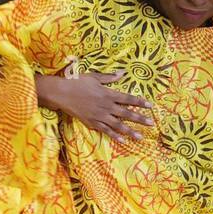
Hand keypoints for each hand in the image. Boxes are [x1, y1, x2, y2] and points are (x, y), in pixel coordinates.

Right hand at [36, 70, 153, 141]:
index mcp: (108, 93)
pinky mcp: (92, 123)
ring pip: (118, 125)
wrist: (62, 93)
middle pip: (126, 113)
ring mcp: (100, 116)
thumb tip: (122, 73)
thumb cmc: (77, 82)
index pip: (128, 98)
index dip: (140, 102)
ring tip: (140, 137)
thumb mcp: (94, 76)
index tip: (150, 106)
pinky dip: (114, 136)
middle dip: (140, 118)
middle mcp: (106, 106)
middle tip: (151, 124)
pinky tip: (122, 141)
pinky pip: (106, 131)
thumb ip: (109, 77)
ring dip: (130, 131)